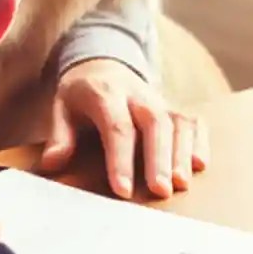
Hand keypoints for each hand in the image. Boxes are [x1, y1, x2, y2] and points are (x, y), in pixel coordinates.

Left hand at [40, 59, 208, 199]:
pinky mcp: (174, 106)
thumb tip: (52, 164)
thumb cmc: (81, 94)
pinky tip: (200, 165)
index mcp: (106, 93)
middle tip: (160, 191)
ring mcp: (159, 99)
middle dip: (159, 158)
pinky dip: (200, 141)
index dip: (120, 158)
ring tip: (181, 184)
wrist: (103, 62)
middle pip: (154, 123)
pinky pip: (193, 120)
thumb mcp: (62, 107)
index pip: (117, 126)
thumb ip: (60, 136)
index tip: (122, 190)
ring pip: (178, 121)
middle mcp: (137, 94)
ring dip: (182, 153)